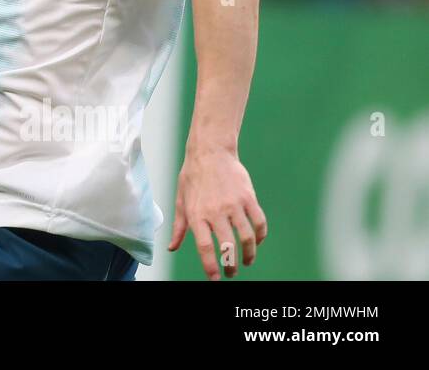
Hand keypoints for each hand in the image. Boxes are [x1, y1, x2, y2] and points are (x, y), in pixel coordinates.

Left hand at [169, 147, 267, 279]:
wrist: (210, 151)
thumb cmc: (192, 177)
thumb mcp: (180, 200)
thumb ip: (179, 227)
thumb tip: (171, 248)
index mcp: (196, 214)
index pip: (205, 248)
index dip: (211, 267)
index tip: (216, 279)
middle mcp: (215, 211)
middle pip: (228, 247)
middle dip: (231, 266)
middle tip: (232, 272)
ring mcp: (234, 204)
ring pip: (247, 238)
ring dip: (248, 254)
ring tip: (246, 261)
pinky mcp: (248, 197)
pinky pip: (259, 222)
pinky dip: (260, 236)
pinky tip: (256, 241)